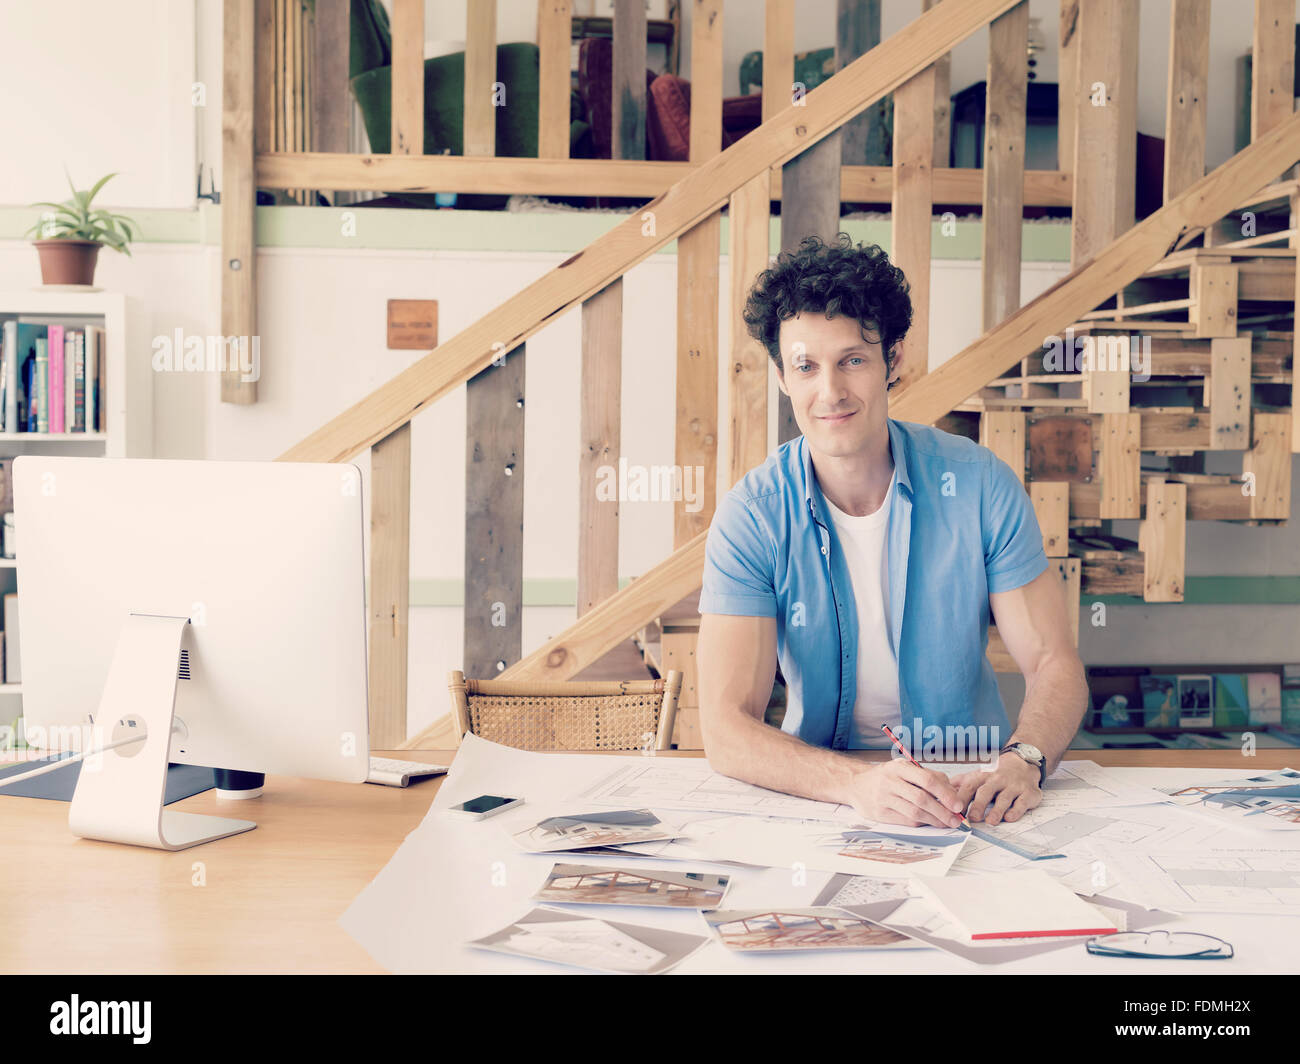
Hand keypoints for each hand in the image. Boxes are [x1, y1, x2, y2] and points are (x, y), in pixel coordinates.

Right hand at [845, 757, 966, 828]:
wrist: (856, 784)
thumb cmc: (886, 776)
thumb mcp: (905, 768)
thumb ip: (928, 776)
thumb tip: (952, 792)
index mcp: (899, 767)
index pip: (927, 780)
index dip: (945, 793)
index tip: (958, 804)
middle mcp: (890, 781)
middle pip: (922, 798)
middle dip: (943, 811)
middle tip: (956, 819)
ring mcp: (883, 798)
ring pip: (915, 812)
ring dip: (934, 820)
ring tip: (946, 823)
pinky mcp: (880, 813)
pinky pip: (905, 821)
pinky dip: (921, 823)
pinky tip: (929, 822)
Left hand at [950, 752, 1042, 824]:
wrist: (1022, 763)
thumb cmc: (996, 775)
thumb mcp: (977, 776)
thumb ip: (959, 785)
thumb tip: (939, 794)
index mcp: (981, 777)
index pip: (968, 787)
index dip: (961, 799)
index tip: (954, 812)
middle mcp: (996, 780)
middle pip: (985, 792)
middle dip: (978, 805)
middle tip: (973, 818)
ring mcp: (1013, 786)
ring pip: (1004, 798)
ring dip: (997, 810)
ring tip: (991, 822)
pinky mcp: (1027, 793)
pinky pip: (1022, 802)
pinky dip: (1016, 811)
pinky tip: (1009, 818)